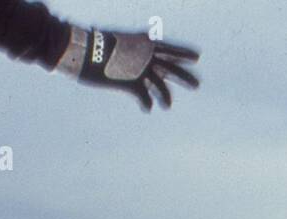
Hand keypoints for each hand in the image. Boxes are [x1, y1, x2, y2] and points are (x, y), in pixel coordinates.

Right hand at [58, 27, 199, 110]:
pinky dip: (146, 104)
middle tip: (197, 85)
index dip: (183, 54)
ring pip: (161, 86)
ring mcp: (142, 71)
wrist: (89, 51)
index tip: (196, 58)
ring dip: (165, 97)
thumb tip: (129, 54)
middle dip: (185, 77)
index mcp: (146, 44)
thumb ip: (129, 50)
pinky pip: (144, 97)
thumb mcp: (119, 42)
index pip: (170, 49)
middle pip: (172, 69)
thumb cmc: (99, 44)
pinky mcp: (132, 84)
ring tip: (167, 107)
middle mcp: (148, 57)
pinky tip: (148, 109)